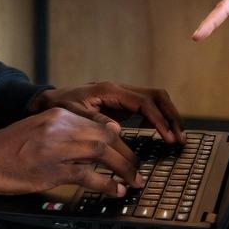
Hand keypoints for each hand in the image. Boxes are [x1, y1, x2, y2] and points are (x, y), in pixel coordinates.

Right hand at [0, 107, 143, 195]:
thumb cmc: (10, 147)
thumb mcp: (40, 128)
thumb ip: (69, 129)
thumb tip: (107, 134)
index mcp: (57, 114)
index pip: (98, 124)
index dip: (119, 141)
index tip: (130, 152)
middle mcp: (59, 127)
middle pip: (104, 138)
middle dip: (127, 156)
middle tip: (138, 170)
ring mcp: (55, 148)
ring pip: (100, 153)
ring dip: (123, 169)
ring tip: (134, 181)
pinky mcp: (50, 170)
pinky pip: (87, 176)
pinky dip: (106, 184)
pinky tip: (116, 191)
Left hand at [28, 81, 183, 143]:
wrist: (49, 100)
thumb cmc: (59, 107)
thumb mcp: (73, 116)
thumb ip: (95, 122)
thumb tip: (117, 131)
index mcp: (110, 90)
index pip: (144, 102)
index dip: (159, 120)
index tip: (168, 138)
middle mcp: (119, 89)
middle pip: (156, 96)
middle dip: (171, 116)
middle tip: (180, 138)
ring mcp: (121, 96)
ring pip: (154, 100)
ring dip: (167, 117)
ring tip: (175, 138)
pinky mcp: (121, 104)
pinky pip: (146, 108)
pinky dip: (157, 119)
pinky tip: (159, 134)